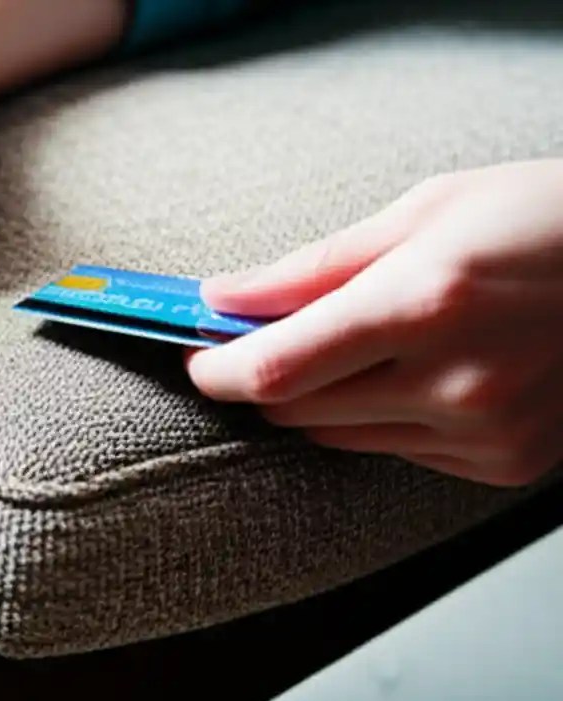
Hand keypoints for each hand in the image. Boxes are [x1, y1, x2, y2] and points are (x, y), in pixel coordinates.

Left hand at [187, 159, 562, 486]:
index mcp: (425, 303)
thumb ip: (312, 267)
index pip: (276, 368)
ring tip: (358, 342)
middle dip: (261, 377)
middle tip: (259, 335)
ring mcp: (483, 433)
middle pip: (295, 409)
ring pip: (339, 435)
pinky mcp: (503, 464)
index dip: (216, 368)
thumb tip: (224, 296)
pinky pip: (396, 449)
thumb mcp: (424, 212)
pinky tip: (416, 370)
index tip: (195, 353)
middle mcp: (454, 383)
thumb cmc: (547, 220)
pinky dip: (380, 414)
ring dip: (319, 395)